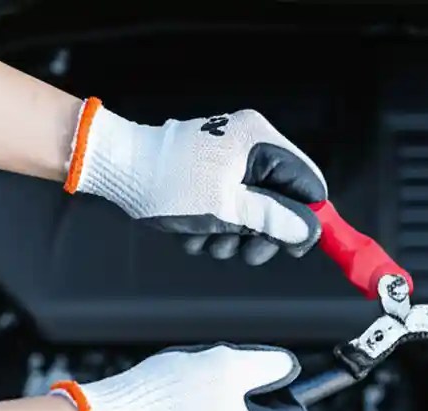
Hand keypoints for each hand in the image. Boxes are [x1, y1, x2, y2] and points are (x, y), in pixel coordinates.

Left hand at [65, 100, 327, 265]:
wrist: (117, 169)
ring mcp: (229, 160)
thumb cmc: (167, 183)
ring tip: (208, 238)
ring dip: (233, 235)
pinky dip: (215, 226)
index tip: (293, 248)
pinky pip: (228, 207)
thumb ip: (274, 220)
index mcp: (259, 141)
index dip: (307, 219)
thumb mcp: (226, 209)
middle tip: (247, 252)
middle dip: (261, 233)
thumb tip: (310, 231)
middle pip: (282, 200)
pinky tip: (195, 230)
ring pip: (252, 210)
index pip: (307, 182)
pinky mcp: (211, 174)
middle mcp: (249, 145)